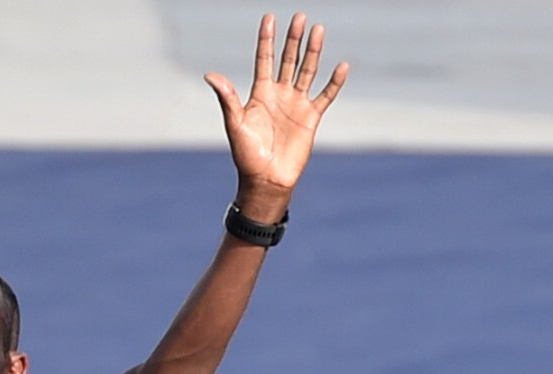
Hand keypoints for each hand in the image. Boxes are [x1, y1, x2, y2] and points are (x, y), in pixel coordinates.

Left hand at [204, 13, 347, 216]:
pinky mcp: (311, 117)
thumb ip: (227, 98)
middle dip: (293, 39)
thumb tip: (210, 75)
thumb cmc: (246, 154)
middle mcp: (279, 95)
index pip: (264, 60)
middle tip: (300, 16)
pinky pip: (325, 95)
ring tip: (318, 30)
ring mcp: (296, 104)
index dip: (266, 40)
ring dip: (313, 52)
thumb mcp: (235, 124)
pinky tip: (341, 66)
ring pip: (307, 71)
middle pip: (287, 60)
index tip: (269, 18)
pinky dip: (334, 82)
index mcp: (259, 94)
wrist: (266, 179)